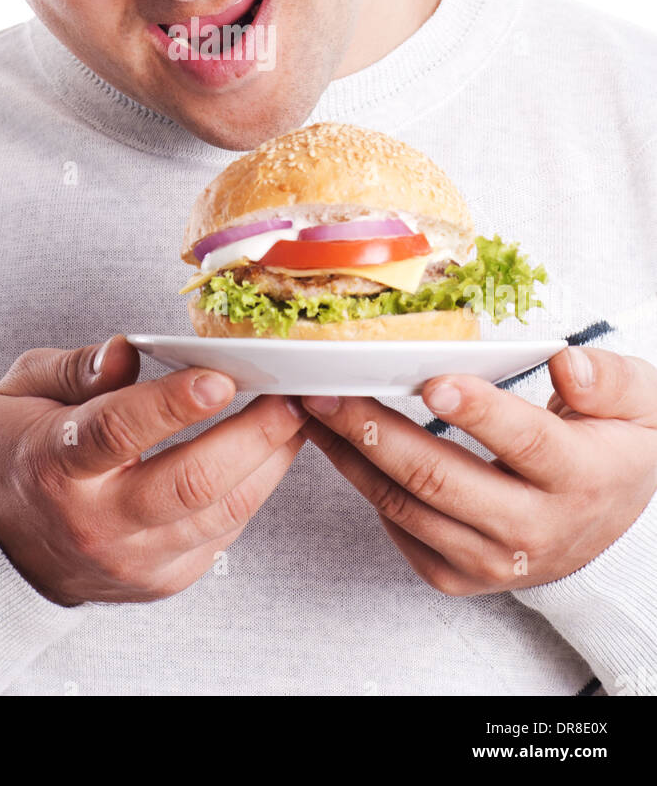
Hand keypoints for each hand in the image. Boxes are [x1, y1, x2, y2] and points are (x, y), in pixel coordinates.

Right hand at [0, 335, 306, 605]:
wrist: (8, 546)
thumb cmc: (23, 451)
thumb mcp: (23, 391)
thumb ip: (78, 367)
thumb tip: (128, 351)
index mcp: (55, 463)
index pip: (117, 431)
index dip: (171, 404)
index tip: (220, 377)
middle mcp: (96, 521)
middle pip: (189, 482)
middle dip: (251, 435)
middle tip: (288, 394)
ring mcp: (133, 559)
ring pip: (220, 513)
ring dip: (268, 462)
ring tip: (293, 417)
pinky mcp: (163, 580)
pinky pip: (222, 535)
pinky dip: (252, 491)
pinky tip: (267, 454)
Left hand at [300, 346, 656, 593]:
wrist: (616, 517)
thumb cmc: (616, 445)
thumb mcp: (641, 403)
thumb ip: (609, 380)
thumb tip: (568, 364)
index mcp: (580, 476)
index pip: (525, 442)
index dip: (477, 410)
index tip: (433, 378)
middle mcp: (534, 527)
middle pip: (441, 478)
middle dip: (374, 430)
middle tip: (329, 388)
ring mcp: (494, 560)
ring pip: (407, 507)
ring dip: (352, 456)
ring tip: (315, 410)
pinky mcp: (463, 576)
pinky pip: (402, 536)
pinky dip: (366, 491)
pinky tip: (341, 449)